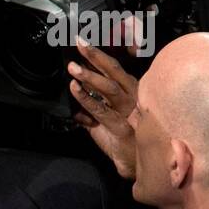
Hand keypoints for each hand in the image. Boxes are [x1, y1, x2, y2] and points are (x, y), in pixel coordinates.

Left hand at [68, 39, 137, 179]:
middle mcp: (133, 99)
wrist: (135, 166)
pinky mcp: (122, 127)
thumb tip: (76, 108)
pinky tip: (75, 90)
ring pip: (110, 89)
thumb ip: (91, 113)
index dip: (100, 57)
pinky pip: (102, 110)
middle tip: (80, 42)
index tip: (84, 44)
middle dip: (96, 56)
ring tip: (73, 67)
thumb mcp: (104, 123)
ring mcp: (129, 113)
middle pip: (115, 72)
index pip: (115, 70)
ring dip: (90, 76)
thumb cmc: (123, 142)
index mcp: (131, 94)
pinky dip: (87, 99)